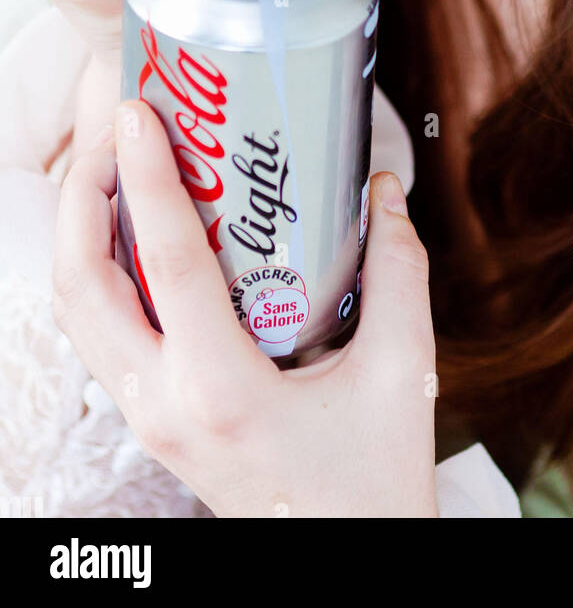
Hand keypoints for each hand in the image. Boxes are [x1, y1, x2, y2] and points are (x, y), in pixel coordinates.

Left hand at [52, 98, 439, 517]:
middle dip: (83, 196)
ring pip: (75, 313)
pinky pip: (98, 334)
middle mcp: (165, 405)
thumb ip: (398, 272)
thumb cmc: (372, 480)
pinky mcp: (152, 418)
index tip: (137, 112)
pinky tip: (134, 234)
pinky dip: (97, 271)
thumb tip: (383, 190)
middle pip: (80, 287)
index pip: (167, 263)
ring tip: (116, 168)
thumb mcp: (401, 372)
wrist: (345, 557)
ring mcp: (148, 417)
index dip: (146, 178)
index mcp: (223, 391)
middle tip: (119, 131)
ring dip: (80, 232)